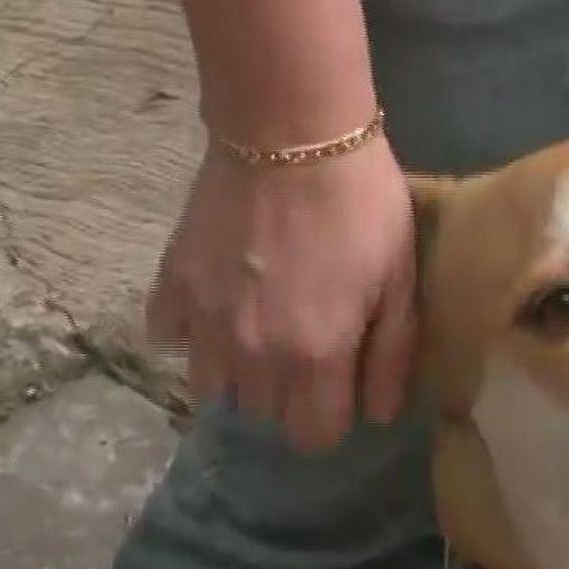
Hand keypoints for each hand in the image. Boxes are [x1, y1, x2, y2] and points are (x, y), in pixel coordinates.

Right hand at [147, 137, 417, 451]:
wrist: (290, 133)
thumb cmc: (361, 206)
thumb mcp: (399, 280)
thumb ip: (391, 355)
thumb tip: (379, 414)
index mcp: (315, 357)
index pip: (313, 435)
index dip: (332, 419)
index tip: (341, 388)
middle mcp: (252, 354)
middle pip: (263, 413)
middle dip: (288, 396)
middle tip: (307, 350)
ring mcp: (204, 322)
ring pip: (211, 385)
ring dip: (237, 371)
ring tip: (260, 333)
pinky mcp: (171, 285)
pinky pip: (169, 337)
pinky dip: (189, 332)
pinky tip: (216, 305)